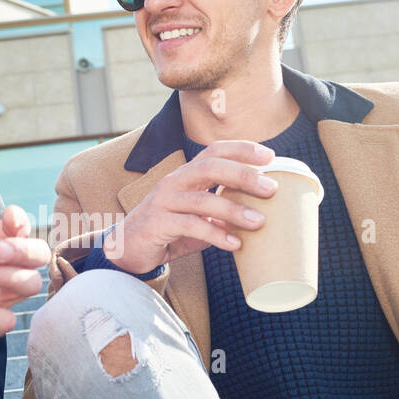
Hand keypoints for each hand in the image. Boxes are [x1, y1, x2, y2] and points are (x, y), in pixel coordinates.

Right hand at [103, 140, 278, 274]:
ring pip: (202, 199)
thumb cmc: (168, 230)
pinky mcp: (157, 223)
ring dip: (234, 210)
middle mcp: (174, 182)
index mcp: (186, 175)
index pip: (214, 151)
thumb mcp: (197, 216)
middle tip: (271, 188)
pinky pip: (191, 226)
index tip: (270, 156)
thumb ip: (221, 212)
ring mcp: (163, 201)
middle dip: (243, 175)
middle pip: (210, 167)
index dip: (241, 150)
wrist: (128, 249)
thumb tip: (258, 214)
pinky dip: (216, 234)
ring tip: (259, 221)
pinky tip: (235, 244)